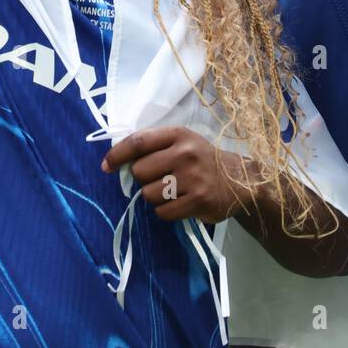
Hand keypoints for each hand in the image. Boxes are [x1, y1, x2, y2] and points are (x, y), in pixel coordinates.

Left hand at [102, 126, 247, 223]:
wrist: (241, 180)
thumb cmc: (203, 160)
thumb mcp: (183, 143)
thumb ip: (154, 147)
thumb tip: (116, 162)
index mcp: (178, 134)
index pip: (138, 142)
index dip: (117, 154)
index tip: (106, 166)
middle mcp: (185, 153)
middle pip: (140, 172)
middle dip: (144, 179)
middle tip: (160, 179)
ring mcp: (193, 178)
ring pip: (149, 194)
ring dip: (156, 197)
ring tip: (173, 192)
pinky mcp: (198, 200)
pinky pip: (163, 212)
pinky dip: (166, 211)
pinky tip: (180, 204)